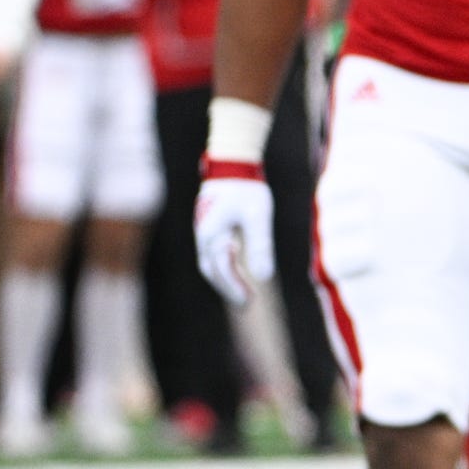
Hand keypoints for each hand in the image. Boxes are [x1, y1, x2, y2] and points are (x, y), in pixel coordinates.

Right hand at [195, 171, 274, 307]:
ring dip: (225, 279)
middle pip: (212, 270)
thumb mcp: (258, 217)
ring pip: (210, 263)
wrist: (232, 164)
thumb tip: (264, 277)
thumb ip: (260, 246)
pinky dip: (223, 266)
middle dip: (228, 288)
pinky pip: (213, 253)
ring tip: (244, 294)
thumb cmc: (247, 189)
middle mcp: (203, 235)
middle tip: (246, 304)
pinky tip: (238, 270)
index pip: (221, 269)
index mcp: (212, 235)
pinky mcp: (209, 227)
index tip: (249, 302)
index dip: (234, 288)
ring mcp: (204, 231)